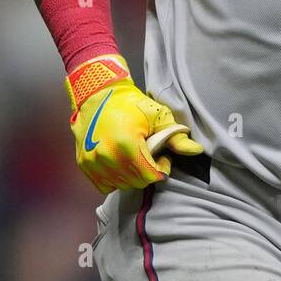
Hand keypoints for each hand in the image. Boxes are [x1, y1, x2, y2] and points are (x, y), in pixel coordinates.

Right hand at [68, 55, 204, 193]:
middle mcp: (107, 156)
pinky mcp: (84, 164)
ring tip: (134, 157)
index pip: (150, 176)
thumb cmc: (129, 104)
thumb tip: (196, 150)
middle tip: (149, 155)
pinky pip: (105, 185)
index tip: (162, 157)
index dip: (161, 169)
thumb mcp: (157, 116)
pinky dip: (114, 178)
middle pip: (136, 182)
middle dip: (147, 172)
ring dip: (131, 175)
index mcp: (127, 145)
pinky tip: (119, 162)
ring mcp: (93, 161)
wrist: (98, 94)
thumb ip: (175, 137)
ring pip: (121, 185)